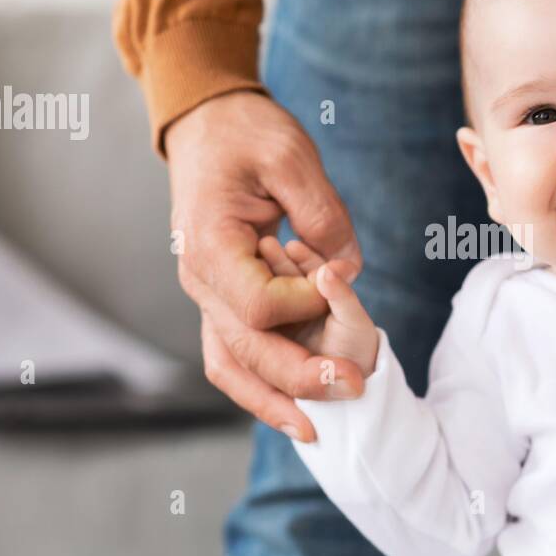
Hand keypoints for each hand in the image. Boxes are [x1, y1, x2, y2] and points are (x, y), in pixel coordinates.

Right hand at [165, 90, 364, 442]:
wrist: (207, 123)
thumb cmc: (247, 134)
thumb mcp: (291, 157)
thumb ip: (323, 215)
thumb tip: (346, 274)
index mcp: (209, 244)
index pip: (258, 305)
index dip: (304, 306)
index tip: (335, 282)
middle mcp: (198, 279)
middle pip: (246, 349)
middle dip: (301, 376)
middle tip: (356, 387)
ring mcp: (205, 294)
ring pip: (230, 365)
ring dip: (272, 400)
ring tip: (317, 431)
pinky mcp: (221, 298)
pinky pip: (234, 353)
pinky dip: (261, 385)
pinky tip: (298, 408)